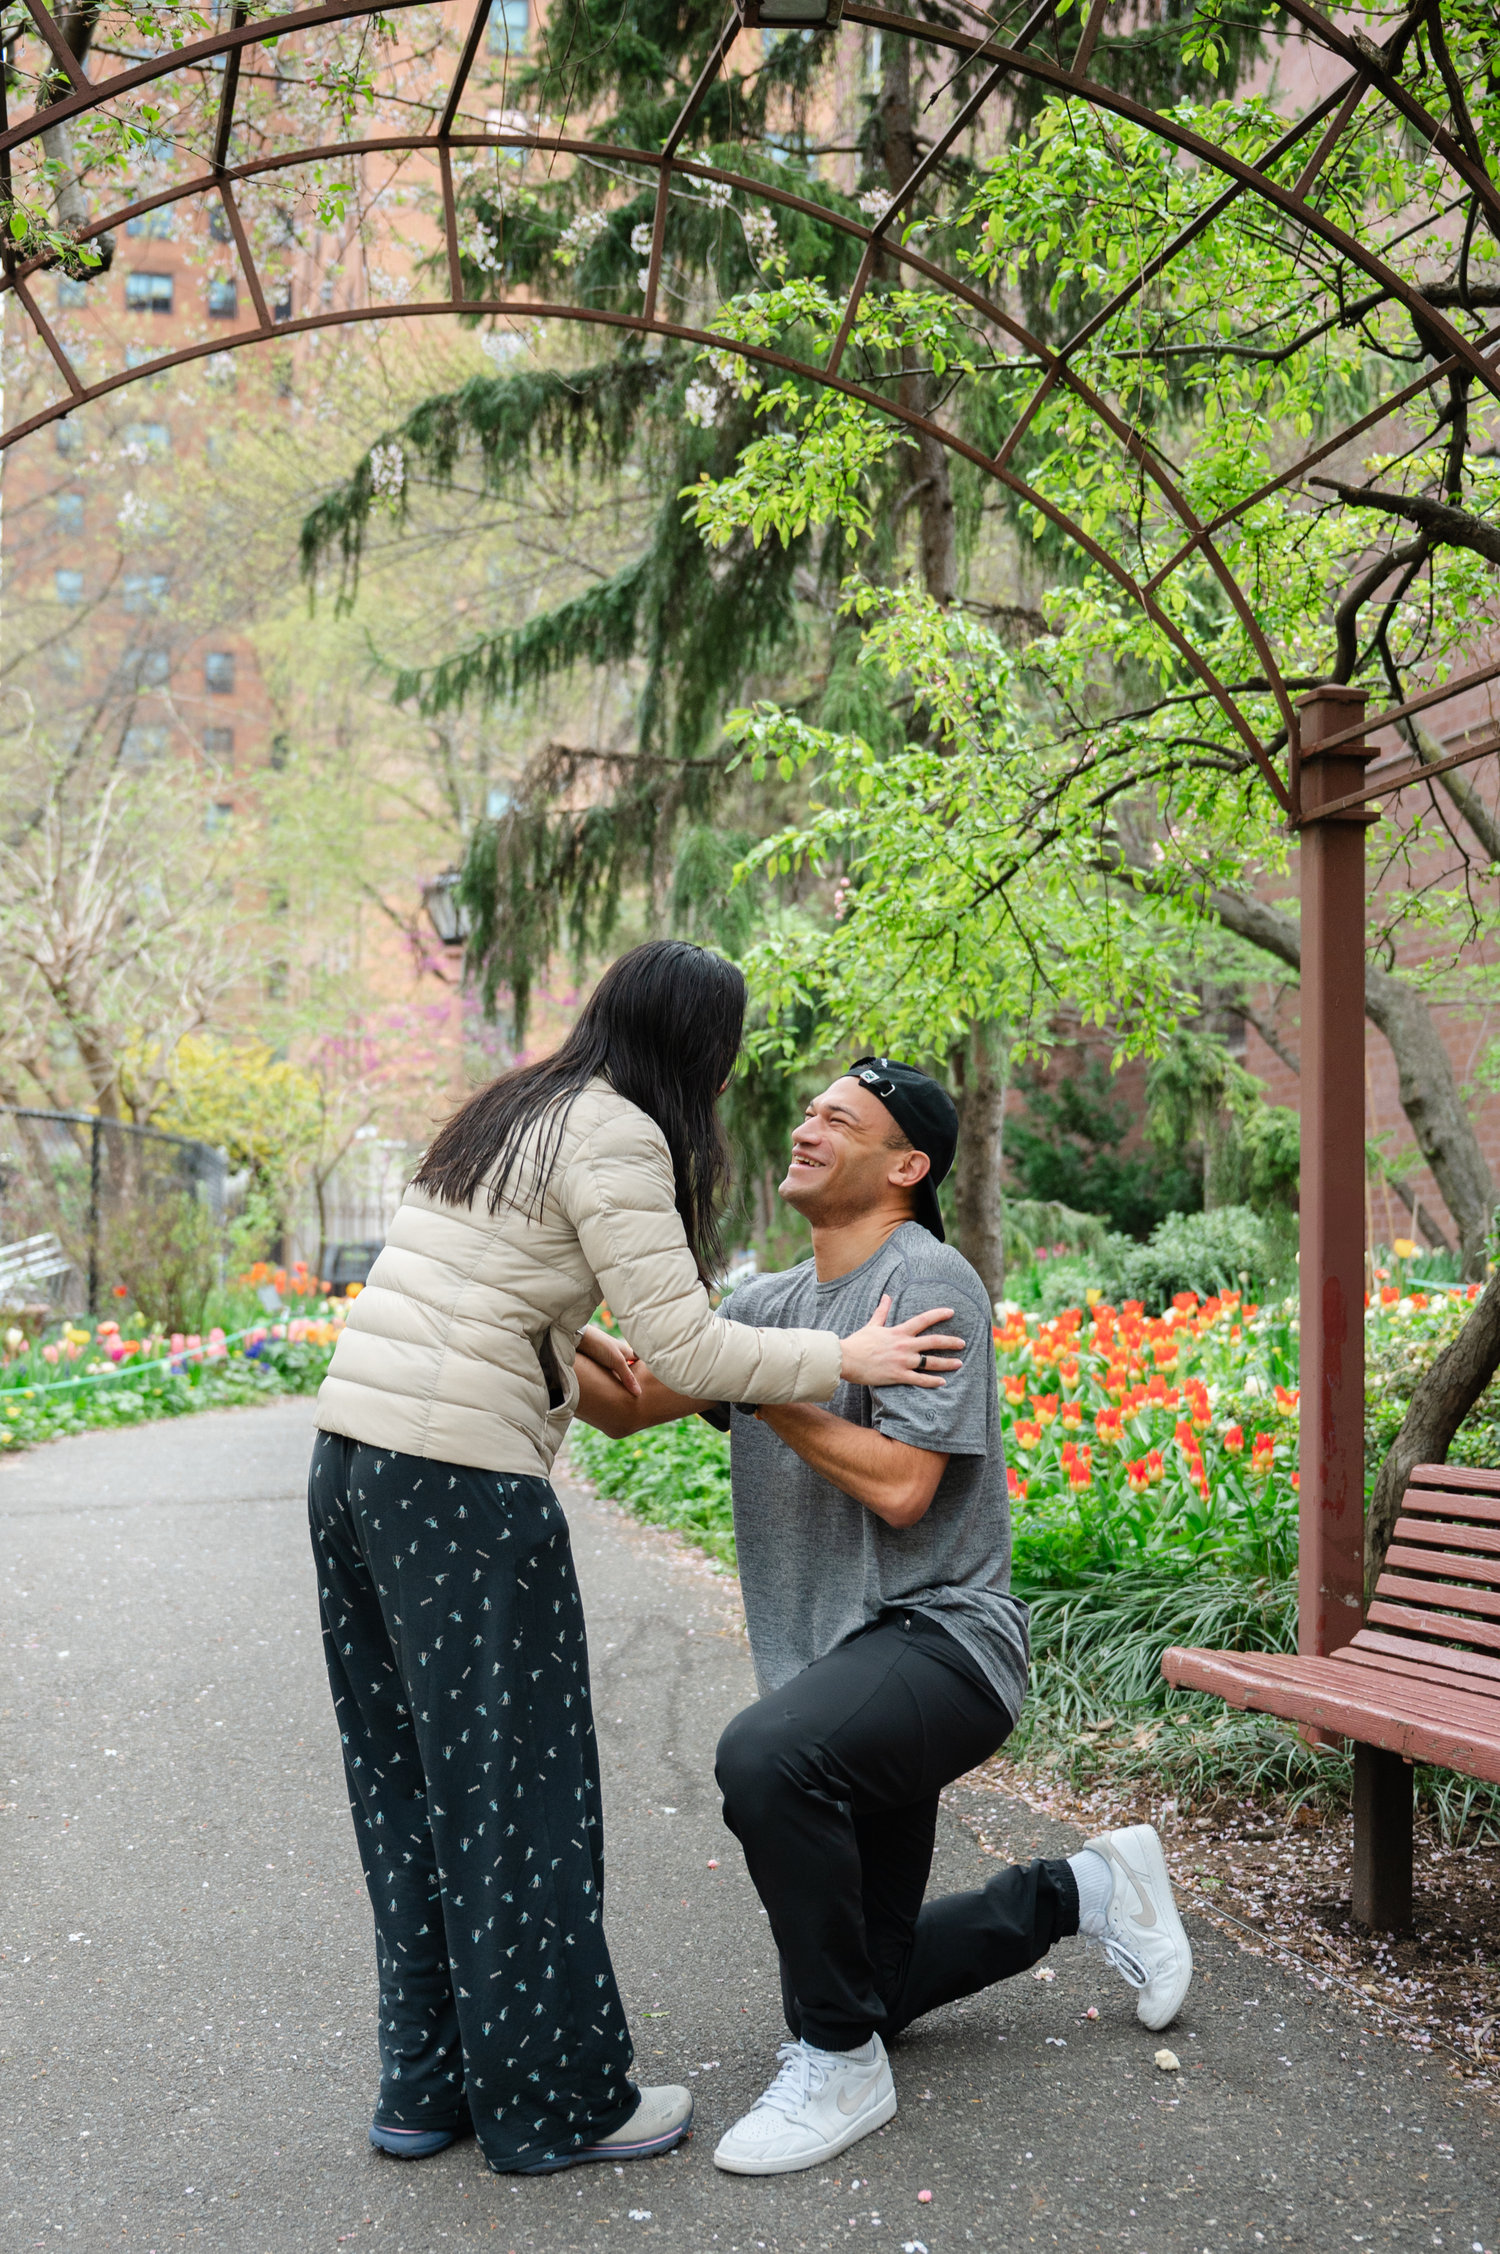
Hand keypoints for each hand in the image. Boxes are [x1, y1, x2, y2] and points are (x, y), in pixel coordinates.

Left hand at [576, 1323, 641, 1396]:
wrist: (576, 1337)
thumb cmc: (599, 1344)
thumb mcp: (617, 1361)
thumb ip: (628, 1377)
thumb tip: (639, 1393)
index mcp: (626, 1352)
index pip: (639, 1361)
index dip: (645, 1370)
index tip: (650, 1382)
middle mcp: (618, 1354)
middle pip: (628, 1368)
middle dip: (631, 1378)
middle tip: (636, 1394)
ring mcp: (607, 1358)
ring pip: (616, 1371)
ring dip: (618, 1380)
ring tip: (622, 1395)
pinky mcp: (596, 1361)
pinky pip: (606, 1372)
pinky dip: (608, 1379)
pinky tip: (607, 1387)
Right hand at [839, 1296, 964, 1388]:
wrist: (846, 1359)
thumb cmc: (857, 1342)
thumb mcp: (872, 1325)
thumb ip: (882, 1311)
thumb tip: (886, 1296)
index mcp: (899, 1332)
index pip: (923, 1320)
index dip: (939, 1314)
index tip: (951, 1312)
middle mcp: (904, 1345)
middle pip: (933, 1342)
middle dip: (950, 1342)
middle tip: (963, 1343)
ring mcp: (903, 1361)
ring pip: (930, 1362)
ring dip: (947, 1363)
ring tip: (959, 1364)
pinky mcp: (898, 1375)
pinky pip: (919, 1379)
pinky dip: (932, 1381)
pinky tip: (942, 1382)